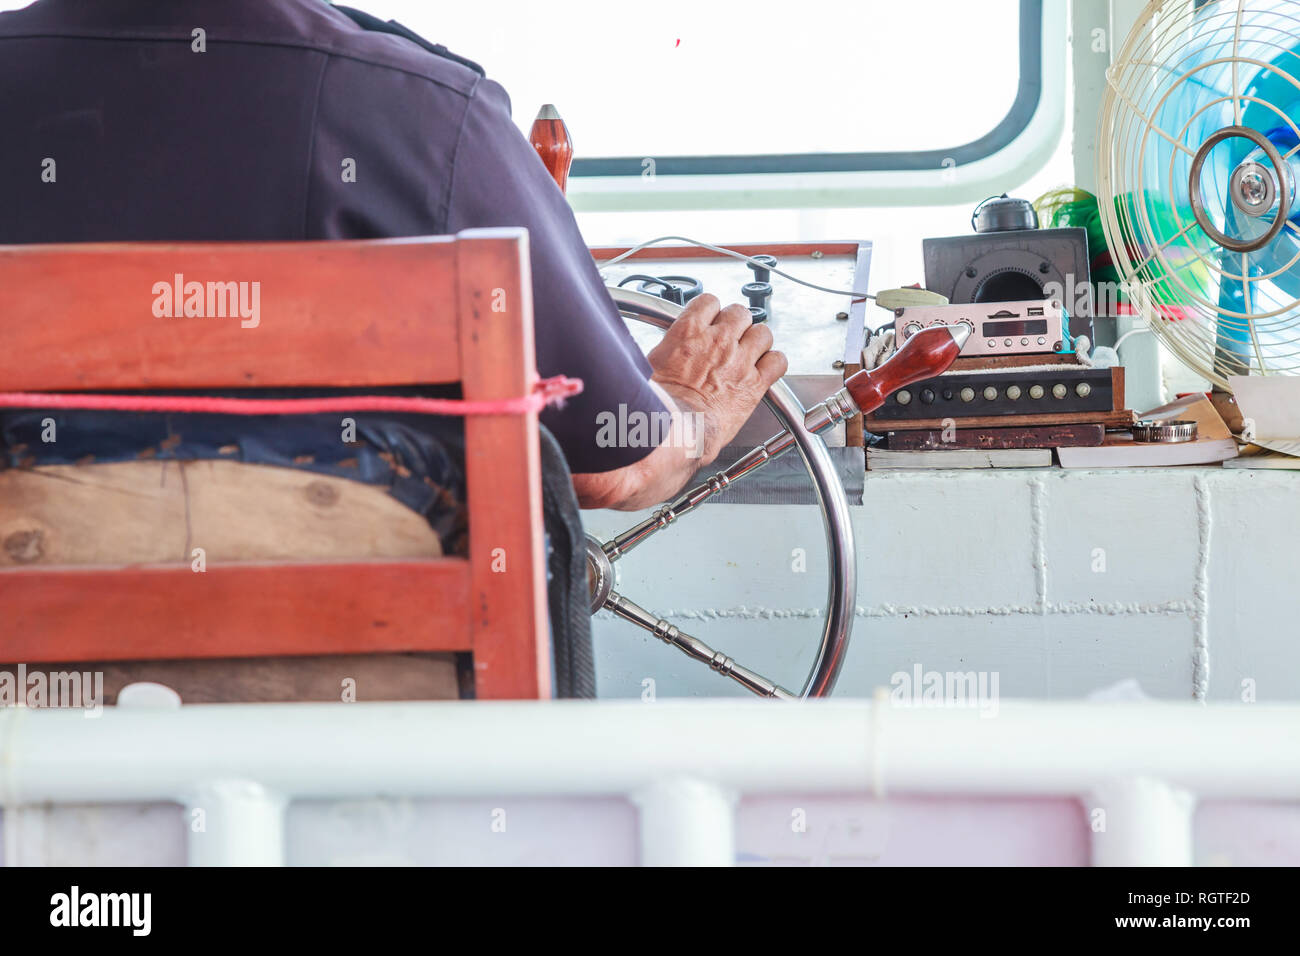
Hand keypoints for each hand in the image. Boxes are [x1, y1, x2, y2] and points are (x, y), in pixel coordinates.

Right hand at [645, 293, 786, 463]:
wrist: (675, 429)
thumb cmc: (658, 403)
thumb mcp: (652, 364)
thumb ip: (668, 349)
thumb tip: (667, 352)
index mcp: (689, 331)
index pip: (709, 302)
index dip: (712, 312)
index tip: (710, 322)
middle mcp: (718, 340)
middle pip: (739, 313)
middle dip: (736, 325)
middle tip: (730, 341)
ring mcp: (740, 360)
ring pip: (763, 332)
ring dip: (757, 342)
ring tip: (750, 355)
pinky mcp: (755, 383)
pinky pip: (778, 361)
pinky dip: (774, 363)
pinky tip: (766, 370)